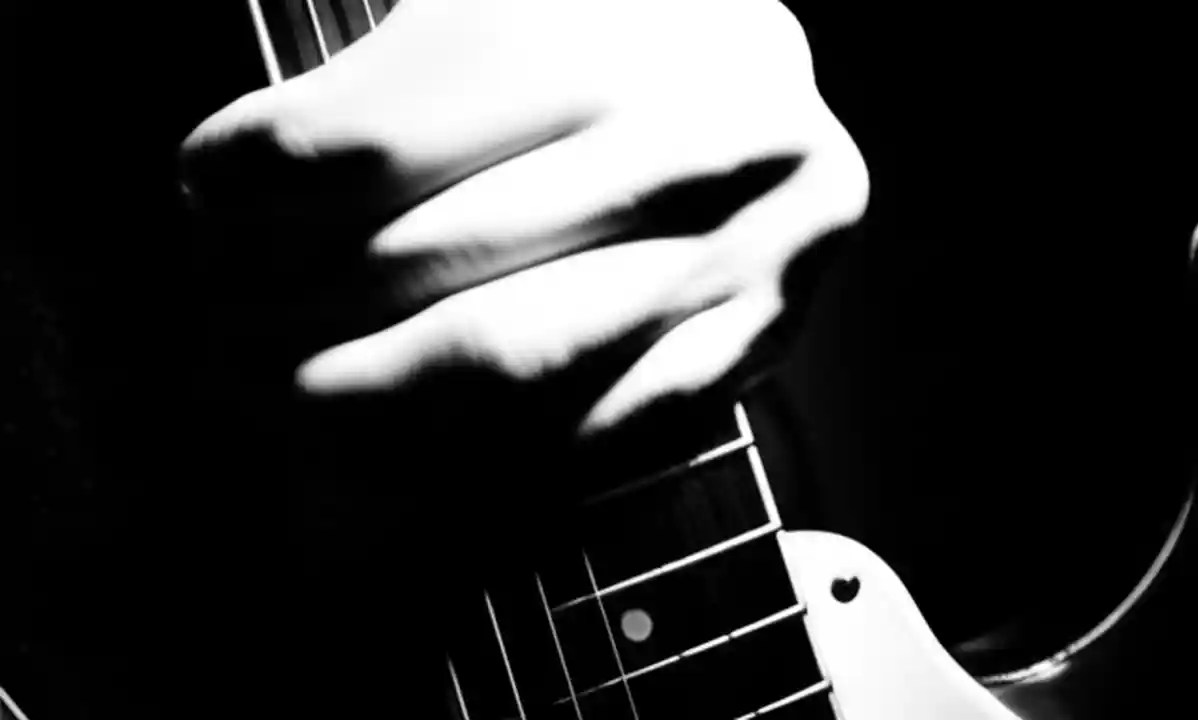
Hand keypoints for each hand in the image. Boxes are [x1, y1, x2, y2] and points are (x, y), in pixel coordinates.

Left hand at [181, 0, 867, 441]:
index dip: (252, 182)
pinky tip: (406, 461)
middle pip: (435, 257)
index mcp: (609, 31)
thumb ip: (399, 76)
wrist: (772, 105)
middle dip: (295, 316)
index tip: (207, 198)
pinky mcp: (758, 338)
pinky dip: (487, 465)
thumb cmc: (617, 49)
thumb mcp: (512, 12)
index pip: (371, 137)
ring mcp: (739, 247)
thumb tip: (241, 181)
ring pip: (518, 362)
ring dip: (372, 407)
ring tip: (291, 405)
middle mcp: (689, 134)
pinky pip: (606, 432)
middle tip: (230, 334)